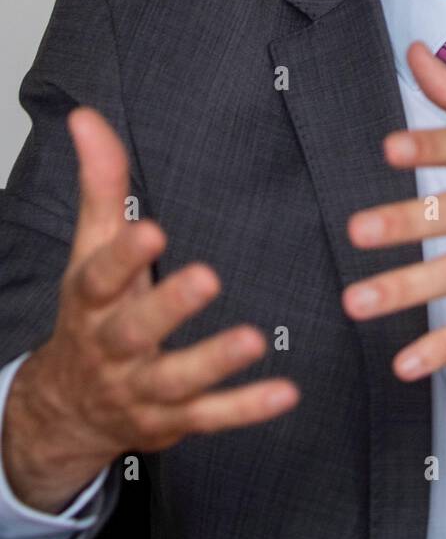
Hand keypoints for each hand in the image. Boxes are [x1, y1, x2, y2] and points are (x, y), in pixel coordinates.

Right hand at [3, 108, 298, 513]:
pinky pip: (210, 417)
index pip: (100, 277)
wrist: (67, 408)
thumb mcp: (90, 249)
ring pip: (175, 379)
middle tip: (208, 277)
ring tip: (253, 339)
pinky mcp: (171, 421)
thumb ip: (102, 184)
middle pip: (135, 329)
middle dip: (169, 306)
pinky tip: (286, 392)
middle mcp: (112, 348)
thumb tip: (86, 116)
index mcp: (92, 301)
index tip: (152, 229)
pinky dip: (246, 408)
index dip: (124, 255)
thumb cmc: (92, 313)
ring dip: (214, 361)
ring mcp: (141, 389)